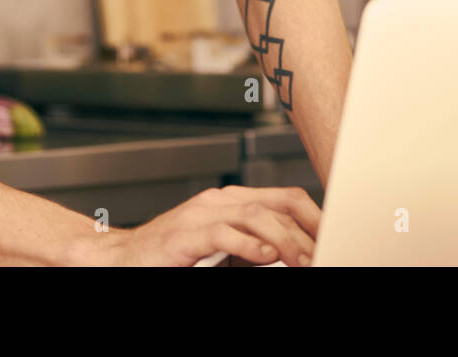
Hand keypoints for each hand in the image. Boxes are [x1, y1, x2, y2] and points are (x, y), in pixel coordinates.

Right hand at [94, 185, 320, 265]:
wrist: (122, 258)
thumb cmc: (172, 257)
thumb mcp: (225, 250)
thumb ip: (256, 246)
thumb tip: (295, 254)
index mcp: (232, 201)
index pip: (286, 198)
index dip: (315, 216)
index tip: (335, 238)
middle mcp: (219, 201)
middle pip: (277, 204)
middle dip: (308, 230)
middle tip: (326, 252)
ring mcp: (200, 215)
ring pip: (255, 214)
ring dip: (286, 239)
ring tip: (304, 260)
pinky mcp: (183, 235)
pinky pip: (221, 233)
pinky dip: (247, 244)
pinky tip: (264, 255)